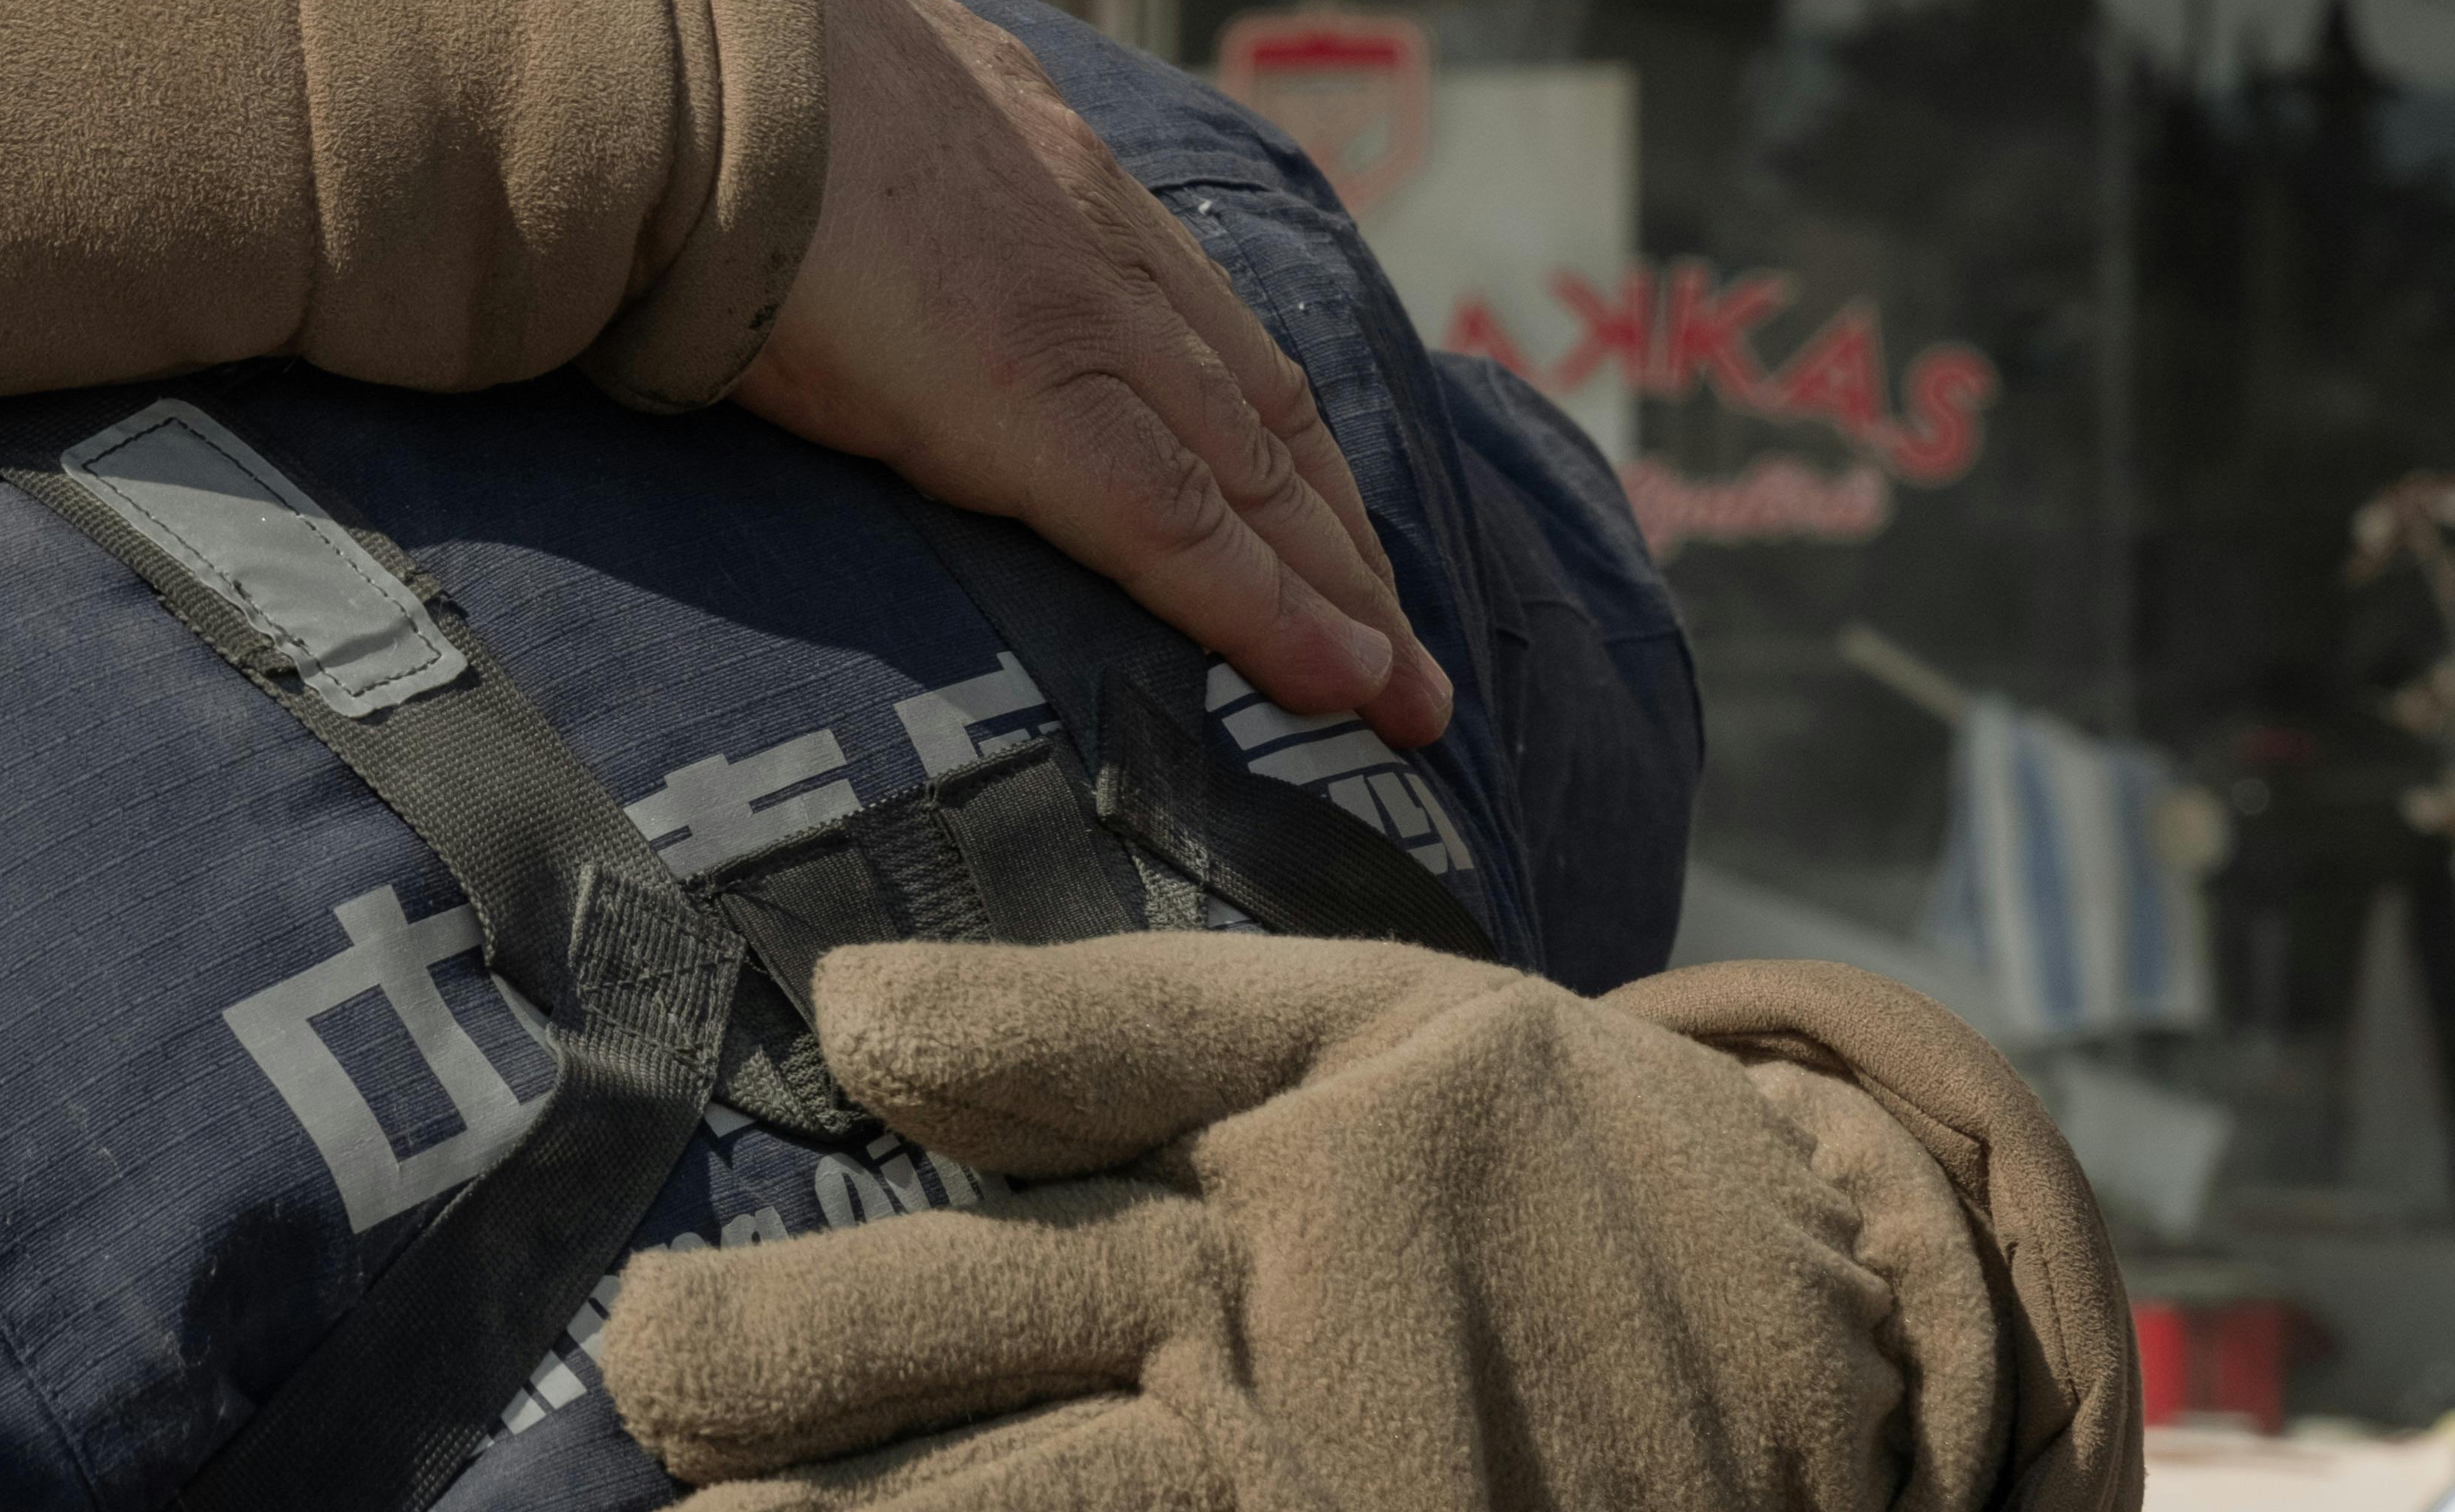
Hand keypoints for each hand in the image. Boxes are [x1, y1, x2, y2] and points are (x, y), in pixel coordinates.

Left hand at [599, 937, 2113, 1511]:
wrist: (1847, 1342)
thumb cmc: (1552, 1153)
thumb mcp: (1357, 1025)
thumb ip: (1105, 1027)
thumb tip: (847, 1017)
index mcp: (1218, 1258)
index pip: (924, 1302)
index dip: (749, 1346)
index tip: (635, 1355)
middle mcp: (1241, 1438)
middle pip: (951, 1498)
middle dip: (773, 1487)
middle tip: (665, 1449)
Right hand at [730, 0, 1441, 747]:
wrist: (675, 42)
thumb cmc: (698, 72)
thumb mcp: (820, 92)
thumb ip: (851, 157)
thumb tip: (797, 221)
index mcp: (1031, 155)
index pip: (1184, 307)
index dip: (1258, 417)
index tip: (1308, 505)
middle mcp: (1088, 229)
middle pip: (1253, 401)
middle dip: (1334, 530)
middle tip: (1399, 647)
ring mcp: (1077, 308)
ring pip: (1251, 466)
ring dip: (1339, 587)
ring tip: (1402, 698)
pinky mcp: (1034, 395)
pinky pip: (1181, 521)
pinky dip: (1271, 612)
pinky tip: (1346, 687)